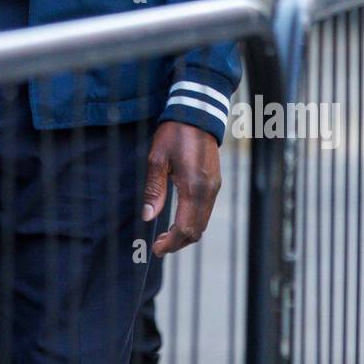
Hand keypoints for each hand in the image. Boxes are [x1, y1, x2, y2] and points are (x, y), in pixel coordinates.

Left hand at [141, 120, 221, 256]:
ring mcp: (214, 188)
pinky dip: (193, 222)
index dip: (171, 243)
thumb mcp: (157, 159)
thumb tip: (148, 217)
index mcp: (194, 187)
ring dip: (185, 234)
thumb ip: (154, 190)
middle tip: (158, 246)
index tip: (156, 249)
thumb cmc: (175, 134)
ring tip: (165, 236)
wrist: (198, 114)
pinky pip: (206, 211)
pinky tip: (178, 220)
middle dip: (178, 243)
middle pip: (196, 230)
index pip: (185, 227)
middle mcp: (209, 191)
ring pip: (203, 222)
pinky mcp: (215, 183)